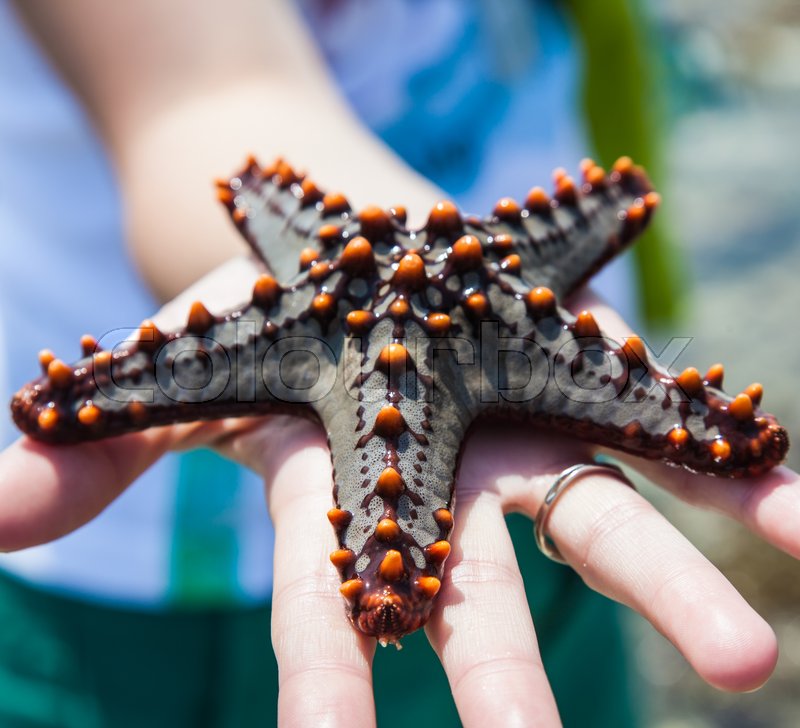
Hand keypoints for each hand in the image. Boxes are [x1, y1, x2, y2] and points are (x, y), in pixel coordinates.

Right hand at [1, 263, 794, 726]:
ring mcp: (528, 433)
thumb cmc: (269, 318)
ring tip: (753, 662)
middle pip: (490, 596)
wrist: (360, 252)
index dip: (326, 678)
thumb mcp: (180, 373)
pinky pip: (670, 428)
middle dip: (518, 683)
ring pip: (606, 523)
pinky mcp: (584, 379)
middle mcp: (450, 484)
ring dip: (676, 590)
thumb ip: (99, 450)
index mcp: (354, 491)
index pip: (334, 604)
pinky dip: (736, 470)